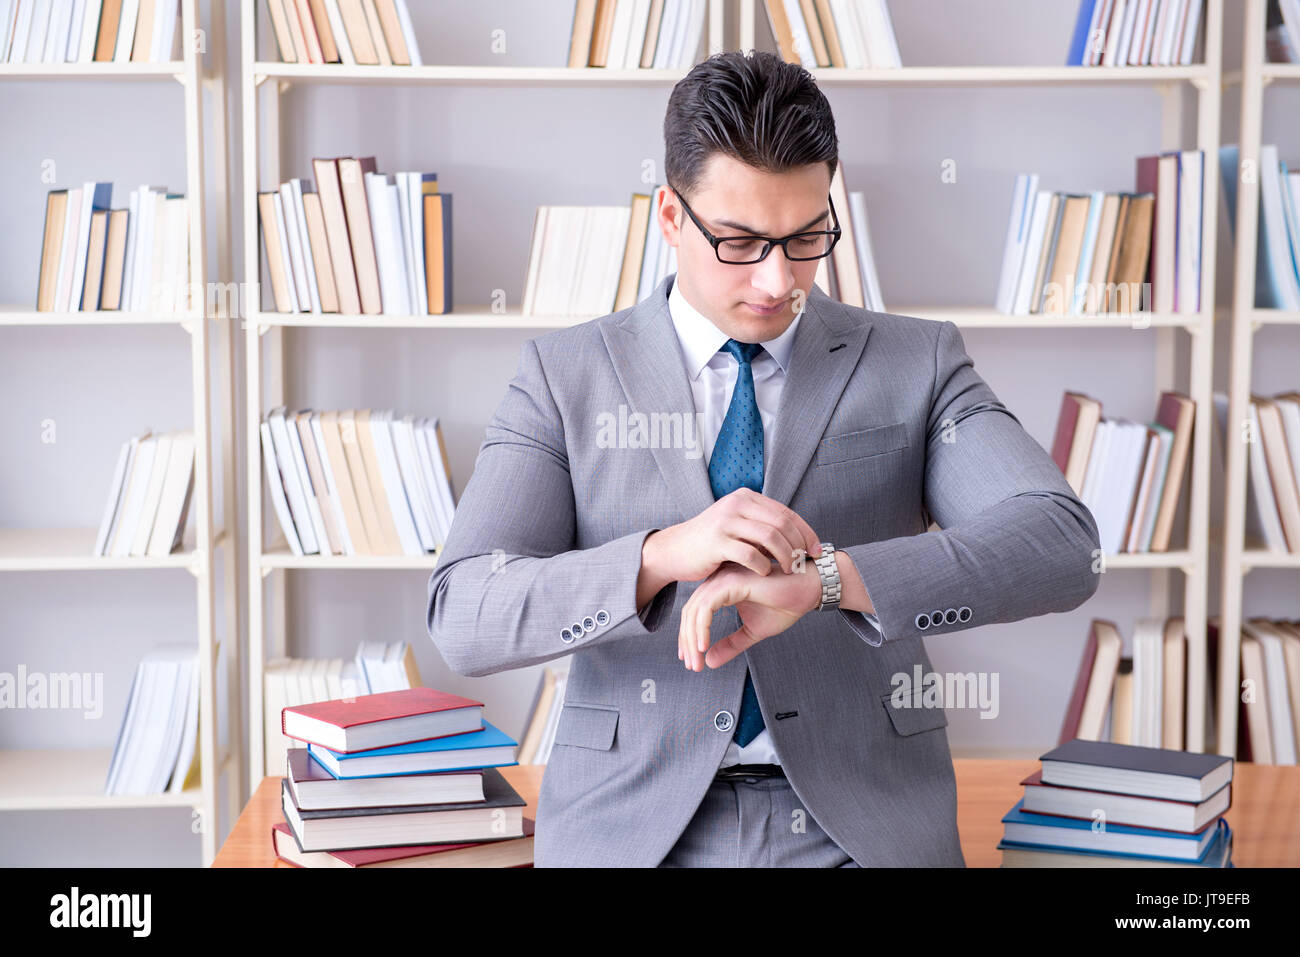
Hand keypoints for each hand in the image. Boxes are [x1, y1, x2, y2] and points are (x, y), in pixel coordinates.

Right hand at [637, 488, 821, 607]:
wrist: (674, 550)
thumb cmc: (711, 544)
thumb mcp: (738, 528)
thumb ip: (762, 529)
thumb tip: (796, 539)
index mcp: (745, 498)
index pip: (785, 512)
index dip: (805, 532)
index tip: (816, 550)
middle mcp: (737, 505)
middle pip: (781, 522)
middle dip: (799, 544)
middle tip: (805, 563)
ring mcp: (726, 521)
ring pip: (770, 536)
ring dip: (785, 555)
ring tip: (789, 569)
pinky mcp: (716, 542)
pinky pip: (750, 554)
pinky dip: (763, 566)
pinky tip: (765, 574)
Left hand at [677, 558, 822, 670]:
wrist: (808, 589)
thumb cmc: (785, 604)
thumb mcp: (753, 631)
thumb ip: (731, 644)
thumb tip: (709, 661)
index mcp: (721, 589)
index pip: (695, 614)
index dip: (688, 638)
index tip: (691, 660)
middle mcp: (719, 581)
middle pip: (690, 612)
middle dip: (687, 641)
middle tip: (691, 665)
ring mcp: (724, 580)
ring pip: (695, 610)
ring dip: (692, 638)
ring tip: (696, 659)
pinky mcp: (733, 583)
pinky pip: (707, 607)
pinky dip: (702, 627)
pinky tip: (704, 646)